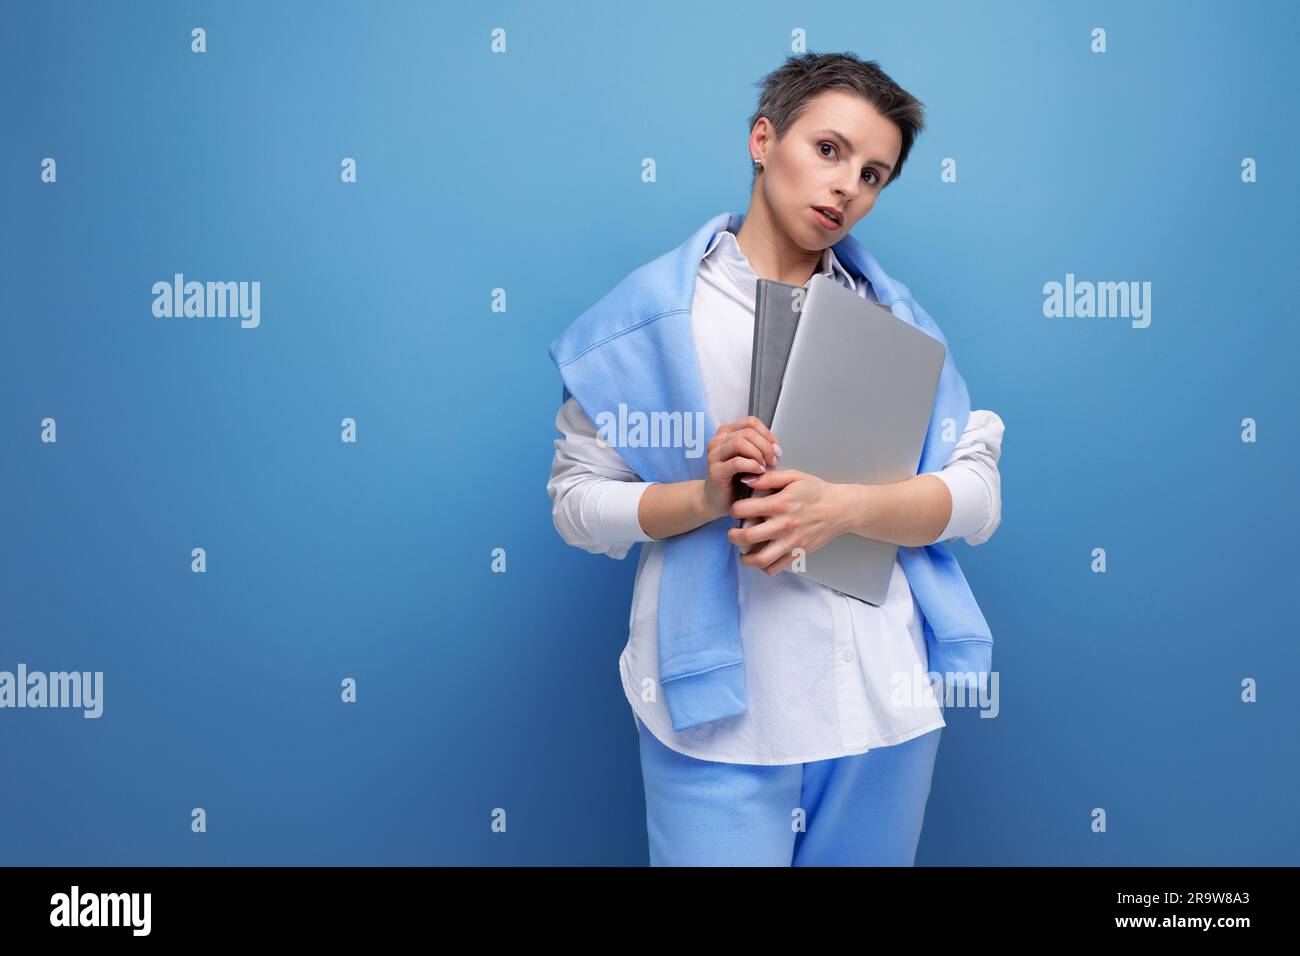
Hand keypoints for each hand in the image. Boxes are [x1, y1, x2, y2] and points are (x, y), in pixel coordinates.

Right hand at [699, 416, 781, 520]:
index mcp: (726, 433)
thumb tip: (775, 445)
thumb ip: (758, 447)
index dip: (767, 433)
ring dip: (758, 454)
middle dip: (765, 446)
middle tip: (773, 460)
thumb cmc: (735, 479)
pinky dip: (752, 466)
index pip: (750, 422)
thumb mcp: (748, 458)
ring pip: (740, 443)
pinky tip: (758, 473)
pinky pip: (737, 462)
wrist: (717, 500)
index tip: (776, 448)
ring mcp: (714, 455)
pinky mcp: (715, 470)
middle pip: (748, 432)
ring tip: (765, 466)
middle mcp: (718, 441)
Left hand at [725, 469, 854, 573]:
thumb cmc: (816, 491)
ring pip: (760, 559)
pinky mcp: (797, 554)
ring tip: (743, 551)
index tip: (736, 510)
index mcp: (779, 504)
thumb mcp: (794, 477)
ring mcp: (790, 543)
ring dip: (745, 558)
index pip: (743, 510)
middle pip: (747, 537)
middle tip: (733, 533)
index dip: (734, 510)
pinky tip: (761, 558)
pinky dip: (764, 567)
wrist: (839, 509)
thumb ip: (768, 478)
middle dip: (732, 536)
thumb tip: (746, 479)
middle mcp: (783, 526)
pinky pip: (775, 568)